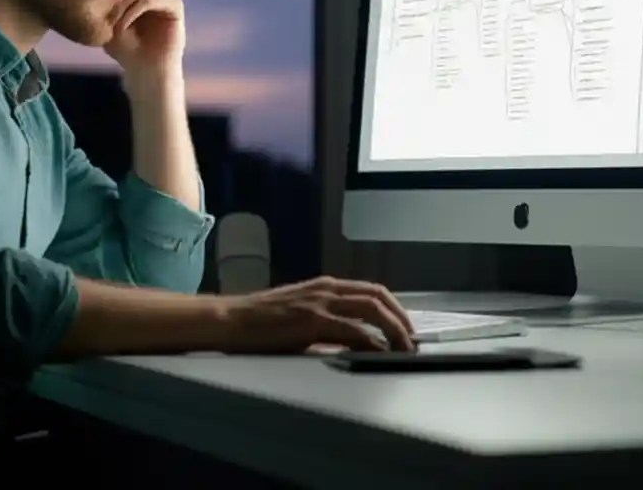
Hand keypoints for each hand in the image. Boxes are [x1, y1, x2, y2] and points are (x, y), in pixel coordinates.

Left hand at [104, 0, 185, 76]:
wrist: (147, 71)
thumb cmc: (127, 52)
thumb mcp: (110, 27)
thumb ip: (108, 7)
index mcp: (141, 0)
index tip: (98, 15)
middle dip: (117, 2)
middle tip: (107, 20)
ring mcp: (166, 2)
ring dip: (125, 7)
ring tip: (116, 25)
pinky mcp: (175, 8)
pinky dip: (137, 8)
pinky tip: (125, 24)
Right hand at [213, 275, 416, 352]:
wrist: (230, 320)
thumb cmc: (259, 322)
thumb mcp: (300, 316)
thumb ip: (327, 323)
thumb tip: (353, 343)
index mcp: (326, 286)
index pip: (371, 291)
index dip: (393, 308)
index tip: (404, 327)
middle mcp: (327, 289)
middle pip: (378, 296)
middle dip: (400, 318)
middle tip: (412, 339)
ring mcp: (321, 303)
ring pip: (372, 310)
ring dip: (393, 330)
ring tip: (403, 348)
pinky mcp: (313, 321)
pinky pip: (353, 331)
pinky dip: (372, 343)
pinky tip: (379, 355)